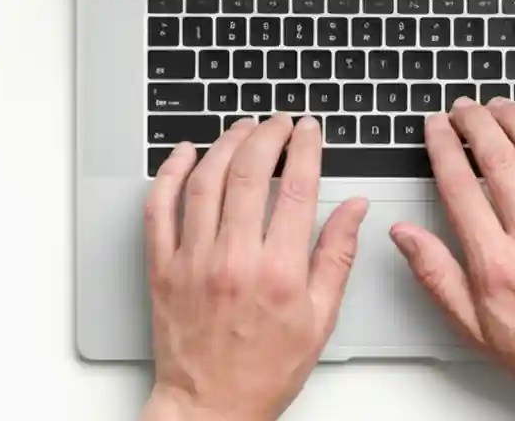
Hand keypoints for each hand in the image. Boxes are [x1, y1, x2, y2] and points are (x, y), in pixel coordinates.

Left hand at [142, 116, 368, 420]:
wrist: (210, 406)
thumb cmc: (265, 370)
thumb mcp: (320, 318)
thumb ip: (338, 256)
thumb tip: (355, 208)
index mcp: (279, 272)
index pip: (297, 188)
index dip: (306, 148)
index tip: (309, 130)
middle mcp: (234, 259)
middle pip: (249, 173)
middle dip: (267, 135)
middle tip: (278, 122)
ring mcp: (193, 260)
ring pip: (205, 181)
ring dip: (225, 144)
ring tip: (243, 128)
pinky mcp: (162, 267)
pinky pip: (159, 208)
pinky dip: (169, 173)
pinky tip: (185, 153)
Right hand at [391, 99, 514, 420]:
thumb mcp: (473, 326)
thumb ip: (435, 275)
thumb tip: (403, 234)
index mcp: (496, 263)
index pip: (459, 186)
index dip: (443, 147)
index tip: (435, 127)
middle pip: (499, 160)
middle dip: (475, 123)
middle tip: (463, 107)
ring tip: (501, 105)